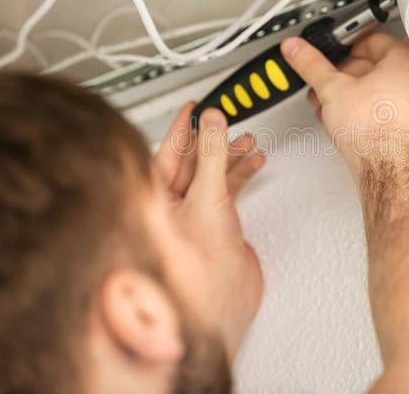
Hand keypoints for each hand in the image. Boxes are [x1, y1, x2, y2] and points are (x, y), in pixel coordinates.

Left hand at [153, 102, 265, 265]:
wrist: (224, 300)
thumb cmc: (201, 265)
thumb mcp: (207, 197)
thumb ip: (212, 155)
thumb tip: (211, 122)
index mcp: (155, 197)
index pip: (165, 151)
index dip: (181, 127)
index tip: (192, 108)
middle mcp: (170, 204)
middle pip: (192, 161)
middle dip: (212, 140)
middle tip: (224, 121)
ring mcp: (193, 215)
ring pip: (211, 174)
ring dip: (230, 157)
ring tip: (246, 141)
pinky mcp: (215, 224)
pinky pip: (226, 190)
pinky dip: (240, 175)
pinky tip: (253, 164)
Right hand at [281, 33, 408, 174]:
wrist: (385, 172)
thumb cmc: (373, 133)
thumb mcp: (332, 89)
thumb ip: (312, 65)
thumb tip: (297, 49)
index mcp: (408, 60)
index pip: (373, 42)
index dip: (345, 51)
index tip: (334, 59)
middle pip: (379, 67)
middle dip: (348, 77)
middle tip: (330, 86)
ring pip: (387, 90)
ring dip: (358, 95)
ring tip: (336, 106)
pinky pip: (395, 110)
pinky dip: (374, 112)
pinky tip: (353, 122)